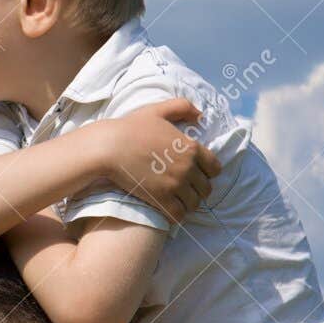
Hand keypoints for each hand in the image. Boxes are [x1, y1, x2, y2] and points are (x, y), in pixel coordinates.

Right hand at [100, 99, 221, 221]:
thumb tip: (200, 115)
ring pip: (194, 203)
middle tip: (186, 190)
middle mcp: (188, 168)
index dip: (207, 173)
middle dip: (197, 190)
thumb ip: (182, 107)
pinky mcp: (161, 199)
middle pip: (206, 189)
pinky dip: (176, 215)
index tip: (196, 174)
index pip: (215, 168)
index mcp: (191, 147)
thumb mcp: (158, 110)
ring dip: (187, 204)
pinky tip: (168, 211)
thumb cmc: (130, 128)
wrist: (108, 148)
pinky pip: (178, 215)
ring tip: (177, 202)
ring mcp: (175, 185)